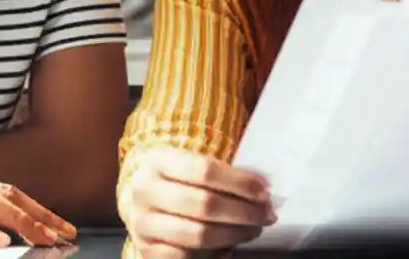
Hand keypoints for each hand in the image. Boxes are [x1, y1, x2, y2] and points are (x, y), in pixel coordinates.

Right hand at [125, 147, 275, 258]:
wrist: (145, 201)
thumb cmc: (179, 180)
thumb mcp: (195, 164)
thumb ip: (229, 173)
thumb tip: (264, 188)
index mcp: (159, 160)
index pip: (205, 170)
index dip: (241, 183)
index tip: (264, 191)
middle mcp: (145, 190)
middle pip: (205, 205)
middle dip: (244, 212)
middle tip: (266, 214)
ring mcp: (143, 223)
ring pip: (199, 235)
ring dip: (235, 235)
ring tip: (252, 229)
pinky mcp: (147, 249)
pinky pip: (187, 257)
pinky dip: (214, 254)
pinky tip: (227, 246)